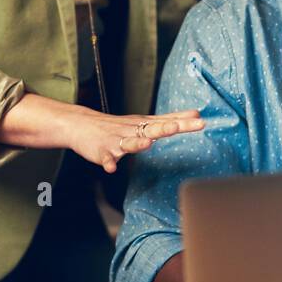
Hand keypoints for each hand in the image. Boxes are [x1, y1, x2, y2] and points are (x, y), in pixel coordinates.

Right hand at [67, 108, 204, 173]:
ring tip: (147, 143)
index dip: (183, 122)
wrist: (81, 125)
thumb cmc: (116, 125)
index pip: (166, 121)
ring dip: (138, 143)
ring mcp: (117, 141)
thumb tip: (196, 114)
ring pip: (129, 143)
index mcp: (143, 124)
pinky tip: (112, 168)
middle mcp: (132, 130)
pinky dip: (109, 163)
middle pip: (151, 129)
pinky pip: (107, 158)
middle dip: (164, 128)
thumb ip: (171, 118)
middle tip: (176, 126)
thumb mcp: (144, 119)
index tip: (201, 121)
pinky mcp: (102, 152)